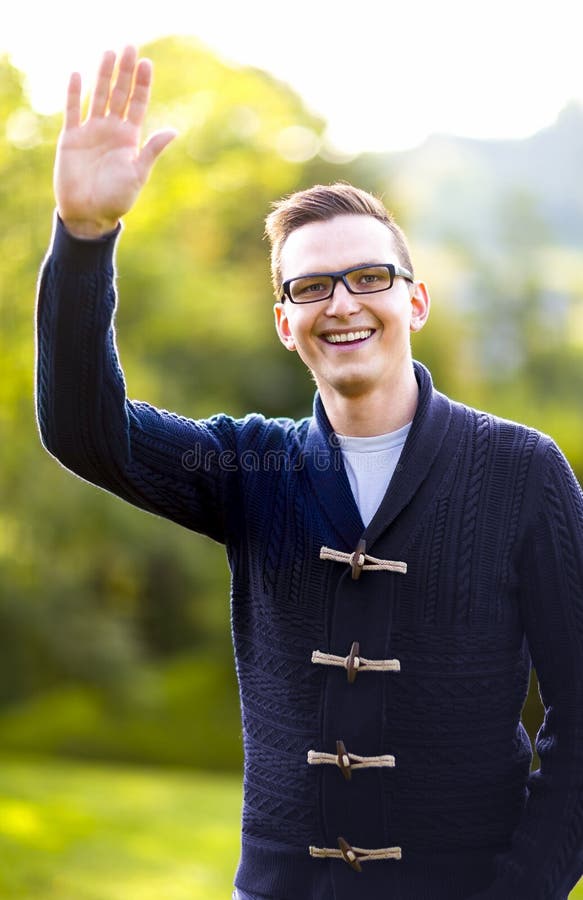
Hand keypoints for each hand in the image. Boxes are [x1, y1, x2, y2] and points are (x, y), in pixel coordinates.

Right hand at [54, 45, 176, 237]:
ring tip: (108, 52)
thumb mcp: (138, 174)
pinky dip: (74, 94)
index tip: (146, 63)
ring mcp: (91, 132)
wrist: (89, 215)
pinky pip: (73, 111)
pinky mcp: (71, 138)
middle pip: (118, 94)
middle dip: (124, 71)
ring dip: (102, 75)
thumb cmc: (117, 199)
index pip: (137, 104)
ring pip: (97, 97)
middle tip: (129, 46)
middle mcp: (111, 130)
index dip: (142, 84)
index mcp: (130, 138)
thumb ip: (152, 150)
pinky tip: (78, 75)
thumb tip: (174, 130)